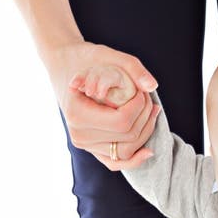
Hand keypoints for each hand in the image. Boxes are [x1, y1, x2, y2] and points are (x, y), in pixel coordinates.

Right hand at [44, 40, 161, 169]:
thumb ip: (132, 67)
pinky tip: (149, 151)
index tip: (142, 92)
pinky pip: (115, 163)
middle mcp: (79, 135)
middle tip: (148, 98)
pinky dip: (134, 159)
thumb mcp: (108, 54)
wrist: (65, 67)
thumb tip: (152, 86)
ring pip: (125, 151)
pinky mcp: (92, 149)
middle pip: (127, 137)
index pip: (121, 121)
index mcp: (78, 114)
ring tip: (151, 111)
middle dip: (145, 117)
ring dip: (145, 132)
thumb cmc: (85, 59)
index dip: (139, 108)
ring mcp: (85, 145)